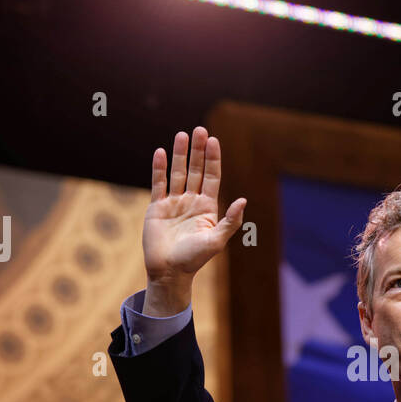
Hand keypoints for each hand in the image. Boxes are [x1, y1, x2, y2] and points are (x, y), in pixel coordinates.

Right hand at [142, 126, 246, 286]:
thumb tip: (243, 200)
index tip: (214, 140)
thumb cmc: (194, 259)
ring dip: (180, 154)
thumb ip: (231, 221)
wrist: (169, 272)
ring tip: (182, 134)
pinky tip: (161, 153)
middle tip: (200, 130)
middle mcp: (191, 202)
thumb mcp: (217, 241)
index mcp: (207, 208)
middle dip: (198, 150)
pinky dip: (159, 168)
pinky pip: (159, 184)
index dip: (213, 159)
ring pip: (177, 173)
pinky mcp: (157, 208)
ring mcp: (174, 203)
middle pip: (195, 170)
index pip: (211, 177)